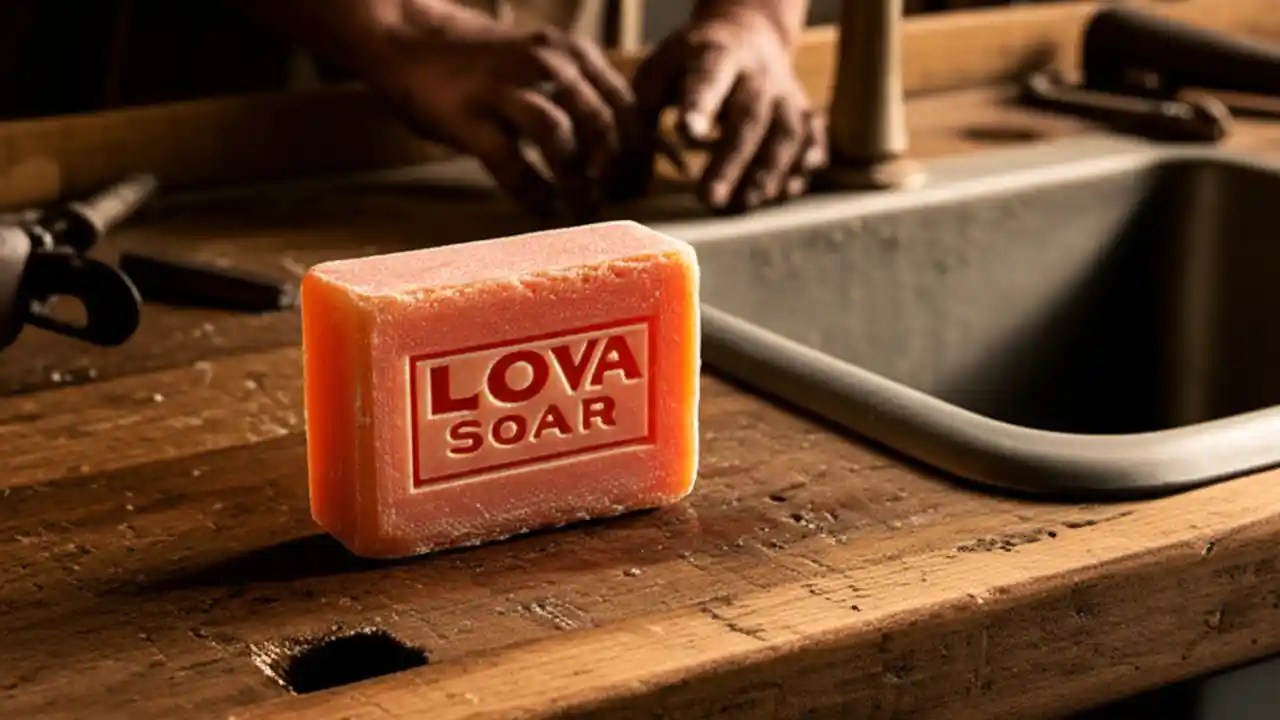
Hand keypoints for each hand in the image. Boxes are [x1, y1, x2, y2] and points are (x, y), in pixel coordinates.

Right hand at [359, 7, 638, 217]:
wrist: (407, 37)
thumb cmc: (482, 64)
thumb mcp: (542, 63)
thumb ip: (579, 95)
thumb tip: (618, 152)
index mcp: (573, 53)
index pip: (627, 105)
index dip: (639, 152)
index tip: (638, 184)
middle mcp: (546, 63)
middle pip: (602, 123)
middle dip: (615, 171)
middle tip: (615, 201)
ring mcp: (505, 88)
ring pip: (561, 138)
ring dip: (578, 182)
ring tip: (583, 209)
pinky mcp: (469, 116)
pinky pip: (511, 163)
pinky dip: (533, 192)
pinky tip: (542, 209)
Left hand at [629, 8, 826, 212]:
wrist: (749, 35)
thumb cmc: (693, 63)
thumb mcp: (662, 66)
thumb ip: (645, 102)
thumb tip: (634, 146)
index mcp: (717, 56)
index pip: (709, 78)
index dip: (700, 104)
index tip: (686, 131)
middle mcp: (757, 75)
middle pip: (748, 119)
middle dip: (731, 162)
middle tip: (710, 200)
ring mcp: (785, 95)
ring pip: (785, 134)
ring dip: (767, 174)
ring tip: (744, 206)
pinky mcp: (804, 113)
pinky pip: (811, 140)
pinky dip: (802, 167)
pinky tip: (786, 192)